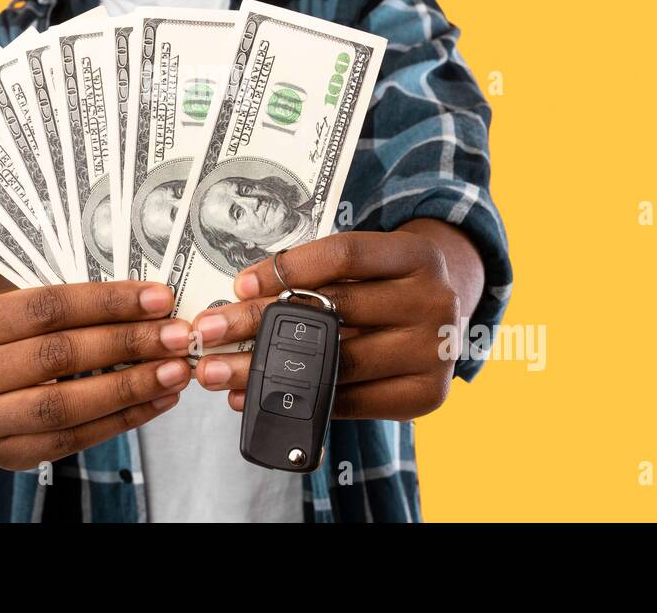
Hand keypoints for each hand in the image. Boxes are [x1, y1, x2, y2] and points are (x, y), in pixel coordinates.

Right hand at [0, 281, 193, 469]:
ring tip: (176, 372)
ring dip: (130, 388)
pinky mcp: (5, 454)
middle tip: (178, 337)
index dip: (109, 302)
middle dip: (127, 344)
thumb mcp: (19, 293)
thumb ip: (71, 293)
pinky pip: (72, 440)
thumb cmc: (10, 321)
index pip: (48, 308)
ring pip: (66, 406)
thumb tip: (151, 299)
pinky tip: (158, 400)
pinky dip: (122, 420)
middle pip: (58, 356)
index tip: (161, 298)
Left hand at [189, 231, 461, 420]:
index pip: (343, 256)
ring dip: (267, 370)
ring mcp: (433, 353)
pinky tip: (257, 399)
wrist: (450, 310)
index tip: (239, 284)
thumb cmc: (388, 280)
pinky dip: (300, 400)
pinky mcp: (424, 396)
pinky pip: (351, 401)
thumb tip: (244, 297)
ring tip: (219, 373)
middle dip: (258, 323)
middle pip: (332, 313)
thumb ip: (321, 273)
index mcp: (415, 256)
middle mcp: (432, 302)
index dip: (288, 269)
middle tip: (205, 333)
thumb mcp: (370, 259)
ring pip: (335, 362)